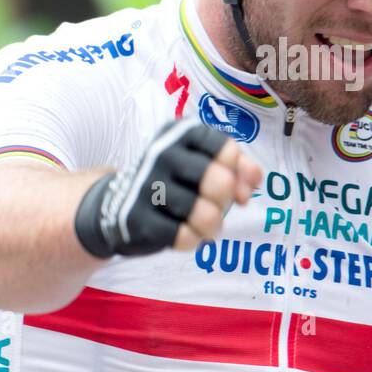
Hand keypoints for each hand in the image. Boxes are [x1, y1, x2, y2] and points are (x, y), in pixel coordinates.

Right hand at [74, 121, 261, 258]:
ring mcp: (146, 184)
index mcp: (180, 132)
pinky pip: (183, 237)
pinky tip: (186, 235)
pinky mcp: (136, 218)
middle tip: (217, 207)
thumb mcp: (203, 161)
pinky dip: (192, 240)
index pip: (227, 151)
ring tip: (206, 225)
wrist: (117, 203)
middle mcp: (161, 152)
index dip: (242, 175)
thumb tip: (254, 181)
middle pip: (221, 182)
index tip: (237, 189)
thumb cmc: (174, 180)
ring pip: (205, 214)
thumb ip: (238, 165)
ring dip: (212, 226)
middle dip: (226, 201)